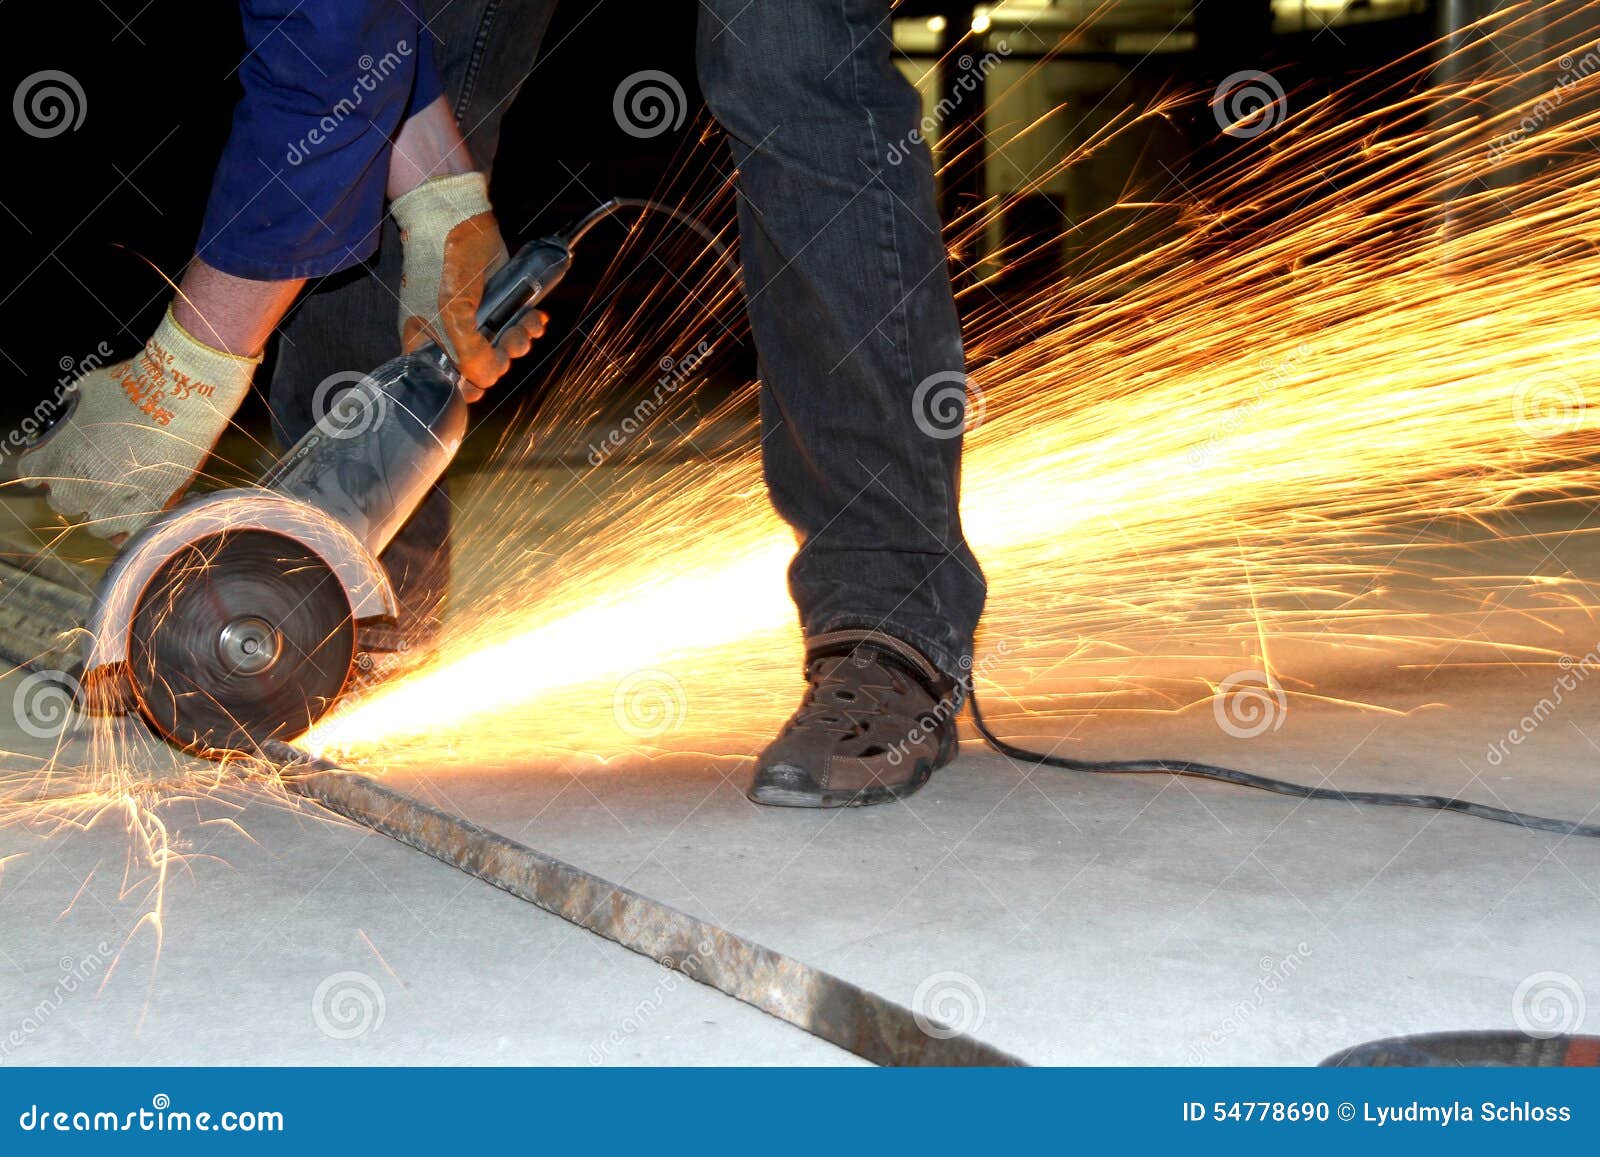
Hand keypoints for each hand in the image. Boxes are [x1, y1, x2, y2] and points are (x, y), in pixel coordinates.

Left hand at [16, 310, 258, 540]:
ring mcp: (113, 502)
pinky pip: (130, 535)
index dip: (41, 465)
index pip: (30, 472)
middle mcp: (80, 485)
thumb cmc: (133, 386)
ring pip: (96, 525)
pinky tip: (137, 513)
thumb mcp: (89, 386)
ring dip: (103, 511)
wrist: (179, 397)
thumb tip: (70, 401)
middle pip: (62, 503)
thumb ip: (73, 401)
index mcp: (57, 456)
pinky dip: (131, 527)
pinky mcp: (148, 510)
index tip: (53, 460)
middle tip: (93, 475)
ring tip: (119, 496)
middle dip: (73, 489)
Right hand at [392, 172, 546, 401]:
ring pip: (503, 349)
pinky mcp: (496, 305)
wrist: (458, 216)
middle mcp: (448, 336)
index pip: (445, 381)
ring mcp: (474, 321)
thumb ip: (468, 351)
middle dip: (500, 358)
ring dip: (519, 341)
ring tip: (524, 325)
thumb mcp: (452, 311)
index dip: (467, 385)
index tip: (483, 381)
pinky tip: (535, 318)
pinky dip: (529, 325)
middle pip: (481, 368)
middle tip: (508, 342)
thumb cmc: (442, 261)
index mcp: (425, 342)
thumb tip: (485, 378)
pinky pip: (515, 327)